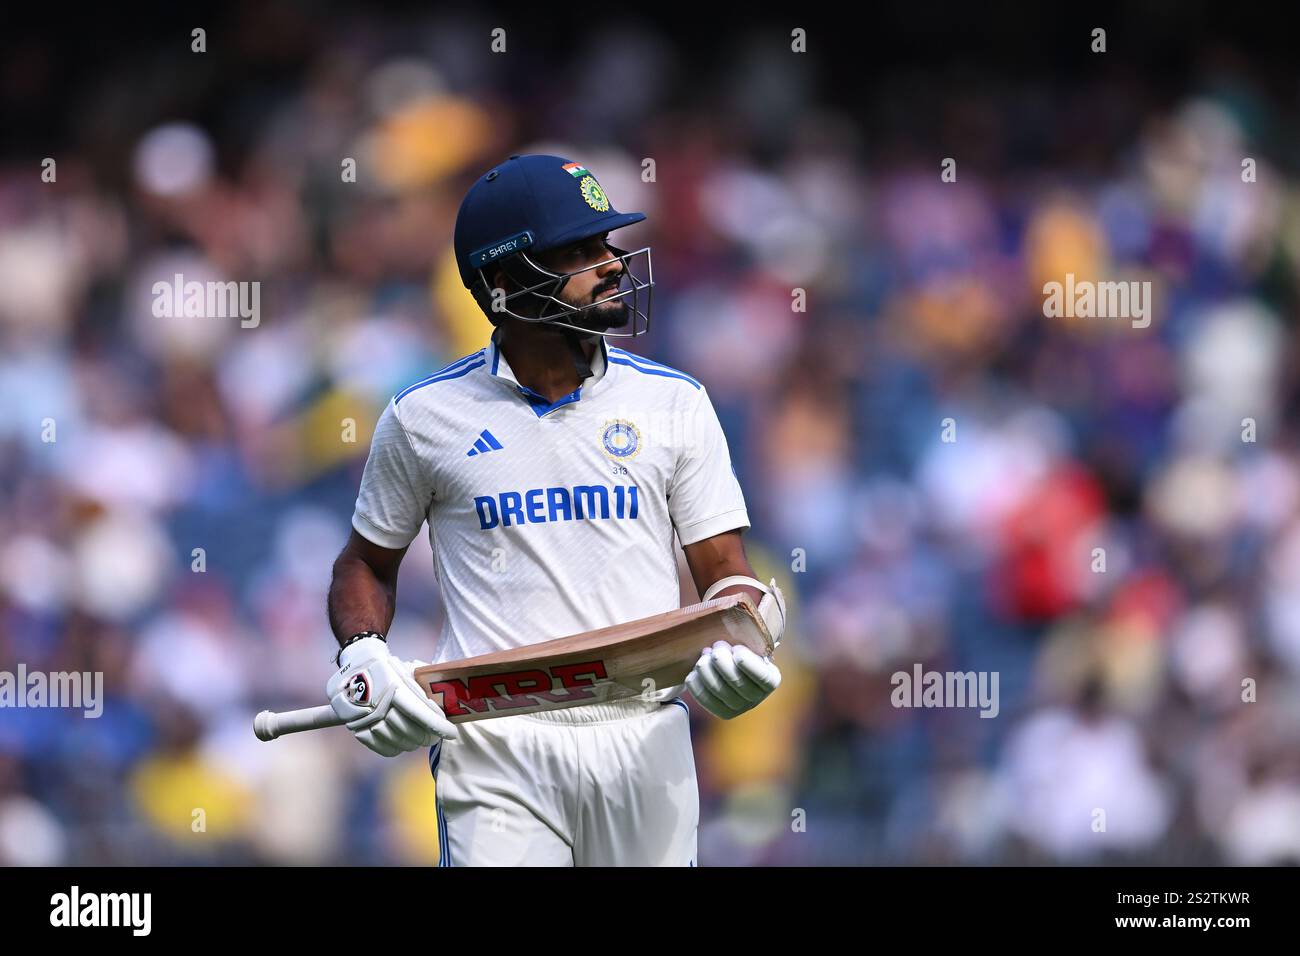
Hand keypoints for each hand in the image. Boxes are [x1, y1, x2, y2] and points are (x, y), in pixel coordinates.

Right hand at [326, 636, 458, 756]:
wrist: (355, 667)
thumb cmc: (388, 668)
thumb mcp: (406, 668)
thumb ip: (424, 683)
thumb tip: (447, 698)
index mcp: (394, 686)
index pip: (420, 713)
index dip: (438, 726)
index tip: (452, 732)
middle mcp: (379, 704)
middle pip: (410, 731)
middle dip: (427, 737)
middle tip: (436, 737)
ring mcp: (366, 718)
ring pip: (397, 741)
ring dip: (412, 743)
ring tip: (420, 740)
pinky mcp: (357, 728)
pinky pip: (381, 747)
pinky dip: (395, 749)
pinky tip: (403, 744)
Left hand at [685, 640, 781, 718]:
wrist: (735, 668)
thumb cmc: (744, 649)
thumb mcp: (752, 642)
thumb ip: (748, 636)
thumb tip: (741, 617)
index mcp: (771, 680)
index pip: (760, 675)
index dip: (746, 661)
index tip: (736, 648)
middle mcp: (757, 698)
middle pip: (735, 681)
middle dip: (721, 660)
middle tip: (715, 646)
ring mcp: (739, 708)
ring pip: (718, 689)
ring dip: (706, 668)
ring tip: (704, 655)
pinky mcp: (721, 712)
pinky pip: (704, 698)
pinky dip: (696, 682)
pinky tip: (695, 671)